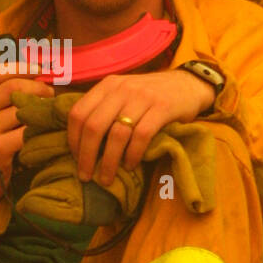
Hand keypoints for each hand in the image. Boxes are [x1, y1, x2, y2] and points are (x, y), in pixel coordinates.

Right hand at [0, 66, 54, 216]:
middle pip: (12, 87)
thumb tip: (35, 74)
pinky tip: (48, 130)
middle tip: (51, 94)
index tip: (39, 70)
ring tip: (51, 111)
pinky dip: (41, 129)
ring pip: (22, 109)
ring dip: (42, 109)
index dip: (20, 67)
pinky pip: (27, 132)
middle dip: (38, 88)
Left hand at [66, 70, 216, 187]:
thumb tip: (81, 143)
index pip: (78, 113)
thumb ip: (104, 108)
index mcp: (107, 85)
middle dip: (87, 156)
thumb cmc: (151, 95)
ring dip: (109, 161)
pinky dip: (132, 155)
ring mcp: (142, 97)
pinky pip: (141, 136)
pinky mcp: (162, 108)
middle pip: (94, 126)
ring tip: (107, 178)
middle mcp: (122, 88)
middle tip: (86, 176)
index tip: (76, 159)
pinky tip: (130, 165)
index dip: (73, 139)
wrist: (188, 84)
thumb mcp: (123, 93)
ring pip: (116, 134)